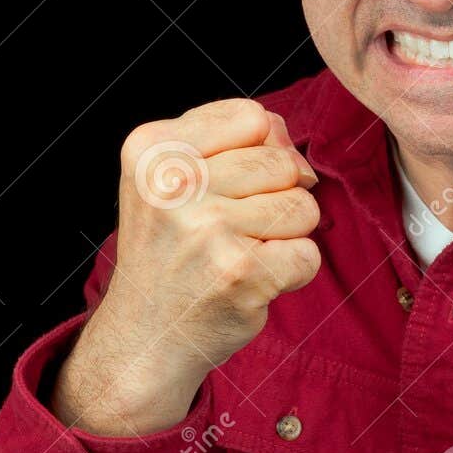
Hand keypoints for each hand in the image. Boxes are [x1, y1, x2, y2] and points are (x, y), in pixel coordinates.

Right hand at [54, 98, 320, 433]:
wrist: (145, 335)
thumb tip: (285, 134)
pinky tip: (251, 280)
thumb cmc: (170, 247)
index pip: (252, 117)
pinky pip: (308, 253)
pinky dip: (291, 271)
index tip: (231, 185)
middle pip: (283, 162)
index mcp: (152, 147)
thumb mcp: (170, 175)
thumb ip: (228, 137)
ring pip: (303, 206)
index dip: (260, 149)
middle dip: (274, 196)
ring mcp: (208, 229)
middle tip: (232, 229)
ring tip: (240, 252)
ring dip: (284, 235)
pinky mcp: (241, 272)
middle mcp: (174, 182)